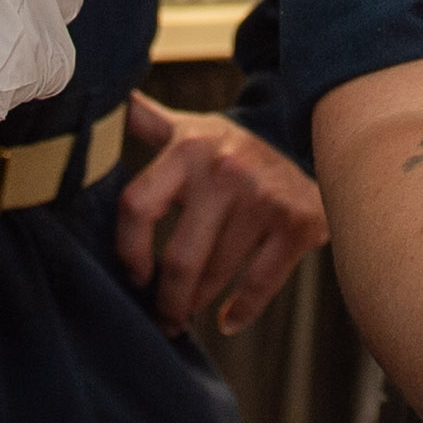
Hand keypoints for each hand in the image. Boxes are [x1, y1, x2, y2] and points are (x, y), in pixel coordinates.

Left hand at [117, 93, 327, 332]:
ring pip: (217, 275)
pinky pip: (261, 283)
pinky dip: (242, 310)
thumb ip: (142, 120)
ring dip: (198, 304)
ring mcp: (264, 197)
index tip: (134, 274)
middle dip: (167, 298)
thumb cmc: (232, 149)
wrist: (315, 141)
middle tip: (163, 316)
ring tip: (188, 313)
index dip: (128, 250)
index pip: (137, 206)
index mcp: (188, 148)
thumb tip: (106, 103)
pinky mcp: (297, 223)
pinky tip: (228, 320)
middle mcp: (225, 170)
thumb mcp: (188, 128)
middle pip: (180, 257)